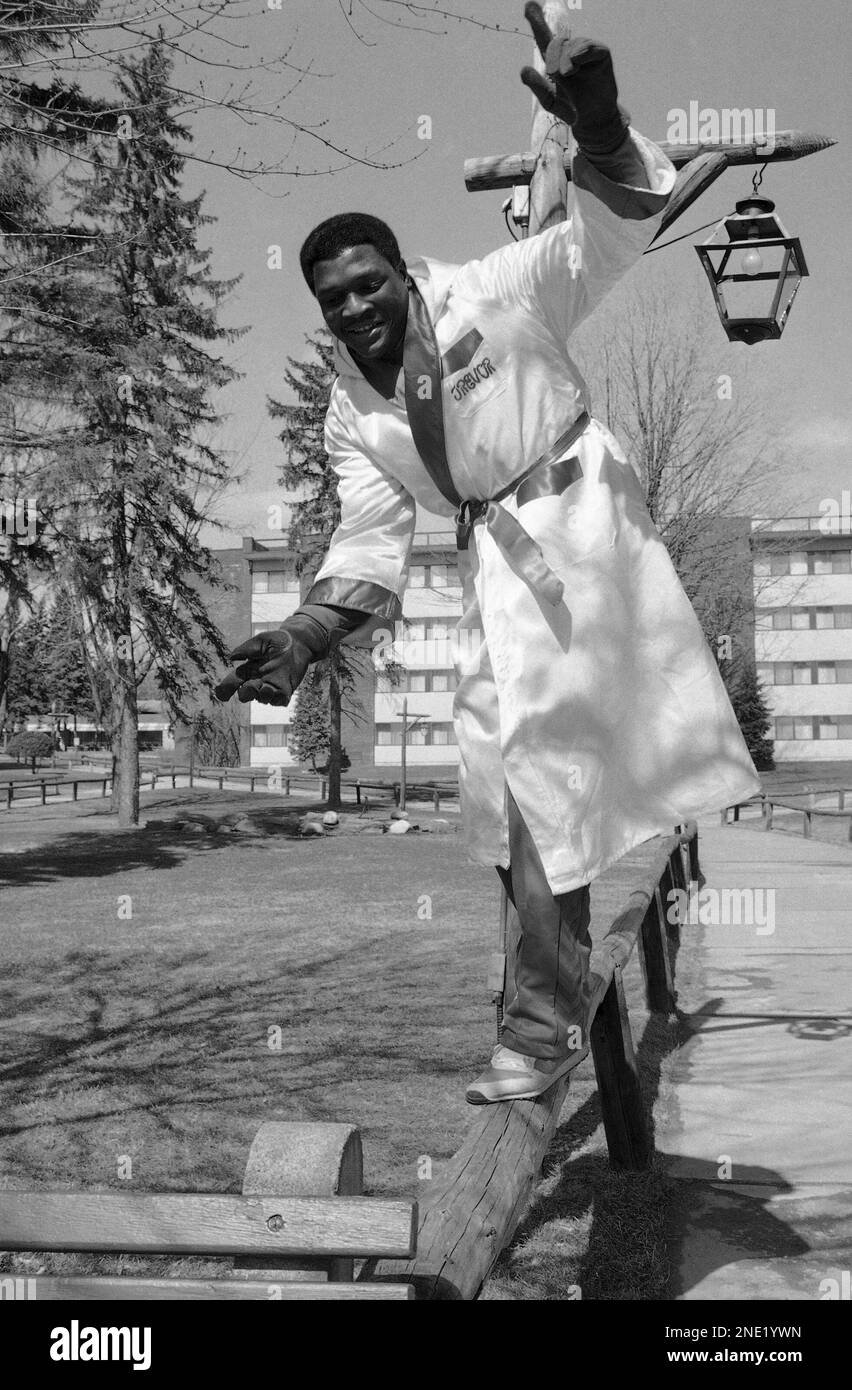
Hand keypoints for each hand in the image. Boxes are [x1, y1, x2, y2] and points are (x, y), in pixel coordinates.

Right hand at [214, 625, 318, 705]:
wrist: (300, 644)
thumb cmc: (278, 641)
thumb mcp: (262, 641)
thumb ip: (248, 648)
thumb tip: (231, 657)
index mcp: (248, 669)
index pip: (233, 681)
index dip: (225, 689)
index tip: (221, 694)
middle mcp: (257, 680)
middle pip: (245, 694)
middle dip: (245, 694)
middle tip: (249, 687)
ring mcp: (271, 687)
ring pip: (262, 699)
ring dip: (262, 696)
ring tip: (266, 687)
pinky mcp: (285, 690)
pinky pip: (278, 701)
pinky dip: (277, 699)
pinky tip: (279, 692)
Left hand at [520, 3, 629, 154]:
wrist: (594, 119)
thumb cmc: (571, 108)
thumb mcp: (550, 101)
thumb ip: (537, 86)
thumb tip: (523, 70)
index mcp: (555, 60)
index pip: (544, 38)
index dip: (537, 21)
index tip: (529, 5)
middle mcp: (570, 51)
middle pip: (556, 42)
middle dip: (553, 56)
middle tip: (557, 74)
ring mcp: (586, 51)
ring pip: (572, 45)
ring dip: (567, 60)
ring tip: (570, 74)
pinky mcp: (601, 53)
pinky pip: (589, 47)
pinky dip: (582, 53)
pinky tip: (576, 62)